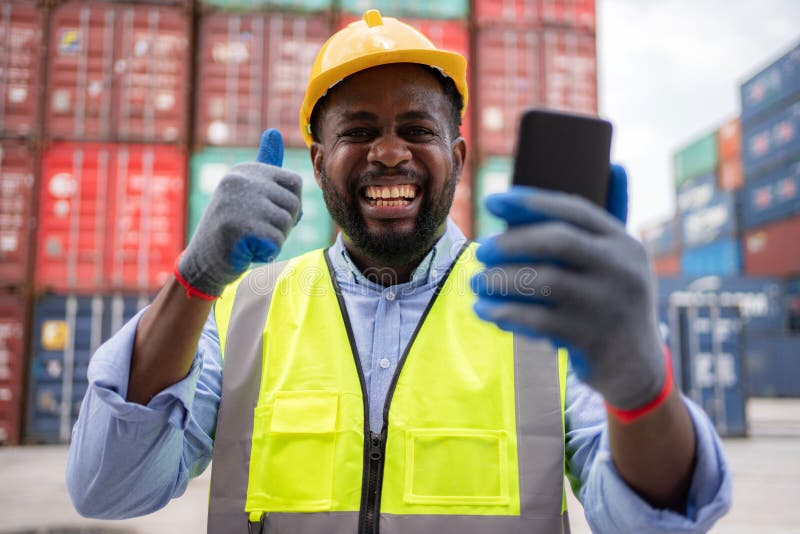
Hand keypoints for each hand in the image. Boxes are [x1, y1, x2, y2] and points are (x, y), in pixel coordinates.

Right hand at [177, 129, 302, 297]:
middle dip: (284, 225)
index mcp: (245, 170)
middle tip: (257, 232)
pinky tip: (247, 251)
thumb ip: (266, 167)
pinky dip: (267, 252)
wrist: (203, 263)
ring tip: (251, 240)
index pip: (295, 183)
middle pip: (294, 203)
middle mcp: (239, 179)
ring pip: (286, 223)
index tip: (265, 214)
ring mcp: (236, 201)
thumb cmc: (234, 229)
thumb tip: (274, 132)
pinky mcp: (235, 226)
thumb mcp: (248, 193)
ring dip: (276, 239)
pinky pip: (276, 241)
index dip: (289, 206)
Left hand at [471, 165, 666, 410]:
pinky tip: (486, 311)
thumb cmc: (614, 301)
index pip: (575, 209)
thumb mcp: (622, 260)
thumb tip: (615, 163)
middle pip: (558, 241)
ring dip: (501, 280)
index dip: (531, 201)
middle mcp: (621, 269)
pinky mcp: (590, 338)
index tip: (494, 201)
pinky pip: (537, 320)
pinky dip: (506, 313)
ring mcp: (607, 305)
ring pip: (543, 282)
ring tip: (477, 283)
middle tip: (482, 250)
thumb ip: (610, 219)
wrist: (635, 367)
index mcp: (625, 242)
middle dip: (512, 242)